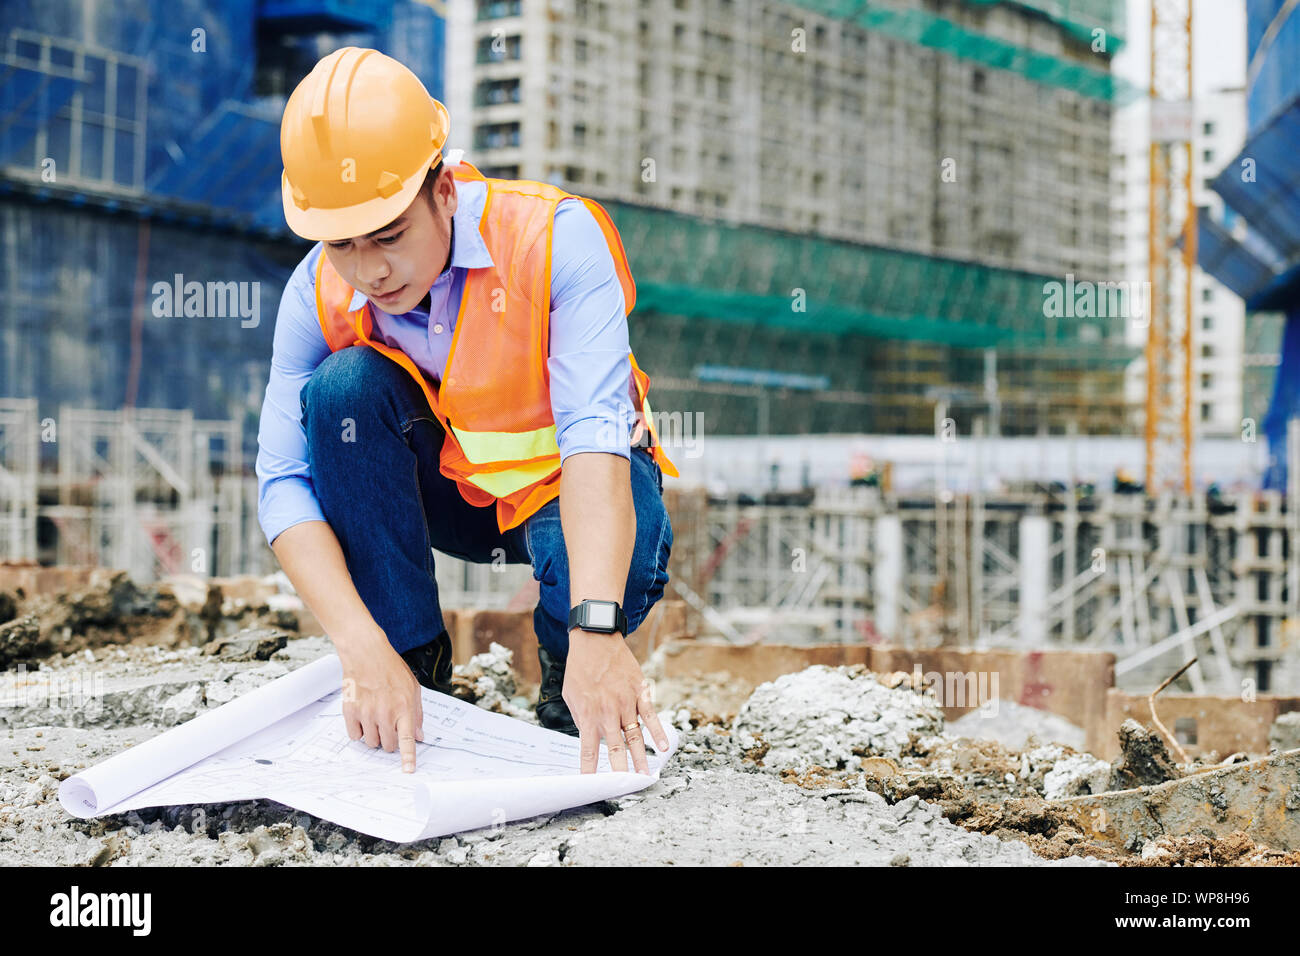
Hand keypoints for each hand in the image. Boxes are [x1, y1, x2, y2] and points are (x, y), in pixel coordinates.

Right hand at [338, 634, 424, 772]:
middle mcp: (385, 713)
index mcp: (404, 707)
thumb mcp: (413, 688)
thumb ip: (417, 714)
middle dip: (390, 740)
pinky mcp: (350, 711)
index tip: (408, 771)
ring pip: (371, 743)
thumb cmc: (391, 669)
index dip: (407, 758)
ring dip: (374, 736)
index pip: (407, 740)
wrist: (366, 653)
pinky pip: (354, 735)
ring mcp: (366, 713)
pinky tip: (362, 715)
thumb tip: (419, 736)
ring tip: (375, 717)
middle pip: (388, 746)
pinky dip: (359, 730)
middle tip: (389, 724)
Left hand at [562, 630, 669, 774]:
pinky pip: (651, 716)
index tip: (593, 784)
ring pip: (635, 736)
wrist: (595, 640)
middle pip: (615, 748)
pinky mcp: (639, 692)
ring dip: (641, 757)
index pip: (588, 749)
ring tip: (645, 775)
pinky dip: (658, 732)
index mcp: (588, 714)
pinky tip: (663, 746)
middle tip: (625, 786)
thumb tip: (590, 736)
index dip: (590, 769)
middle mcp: (608, 712)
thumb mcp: (571, 695)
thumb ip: (581, 717)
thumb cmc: (580, 668)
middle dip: (620, 770)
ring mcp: (626, 702)